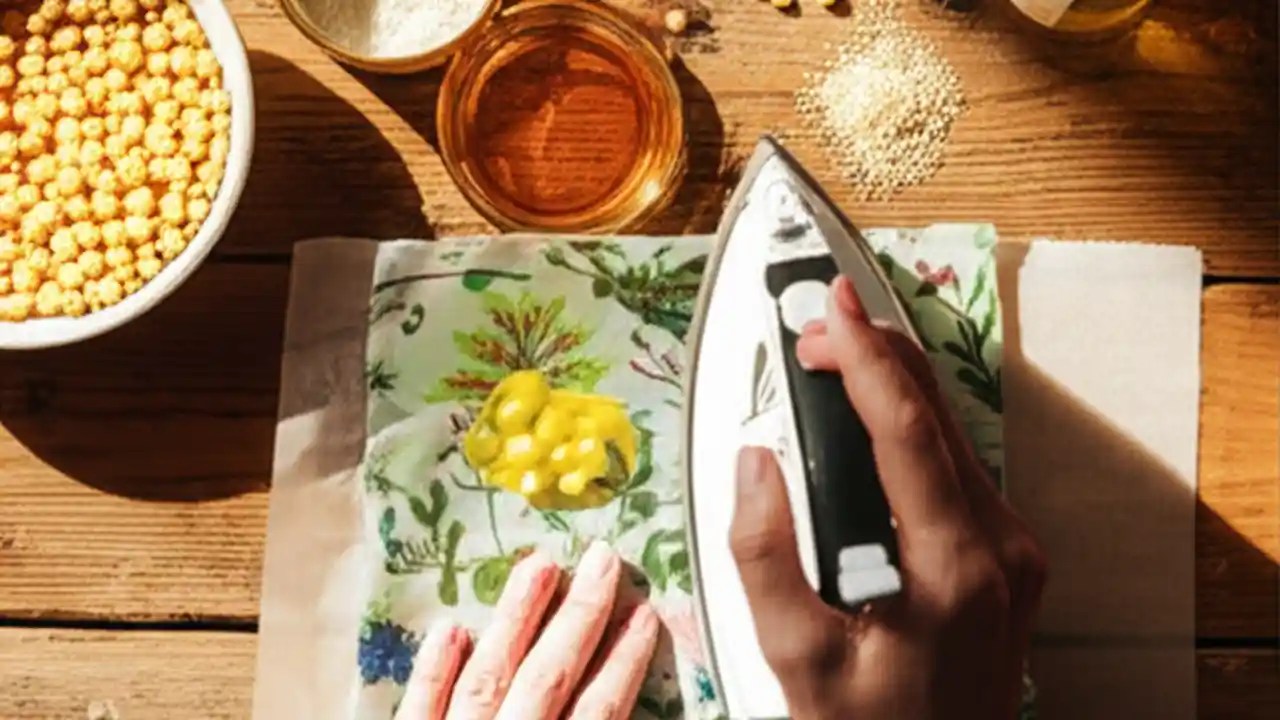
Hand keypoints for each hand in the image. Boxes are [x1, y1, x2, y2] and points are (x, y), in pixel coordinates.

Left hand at [393, 541, 658, 719]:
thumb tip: (611, 698)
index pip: (599, 711)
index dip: (624, 662)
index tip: (644, 614)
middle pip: (549, 676)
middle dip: (580, 616)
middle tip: (603, 558)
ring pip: (488, 676)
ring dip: (516, 619)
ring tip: (539, 564)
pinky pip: (420, 709)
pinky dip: (434, 670)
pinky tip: (450, 627)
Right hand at [730, 276, 1046, 718]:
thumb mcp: (795, 658)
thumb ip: (764, 556)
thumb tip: (757, 465)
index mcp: (955, 567)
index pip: (906, 428)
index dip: (865, 355)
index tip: (831, 308)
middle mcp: (1001, 549)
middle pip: (938, 414)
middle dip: (875, 354)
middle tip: (816, 327)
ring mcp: (1013, 552)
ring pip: (952, 433)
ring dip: (893, 385)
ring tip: (835, 360)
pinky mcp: (1008, 558)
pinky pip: (958, 465)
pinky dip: (912, 426)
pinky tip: (875, 415)